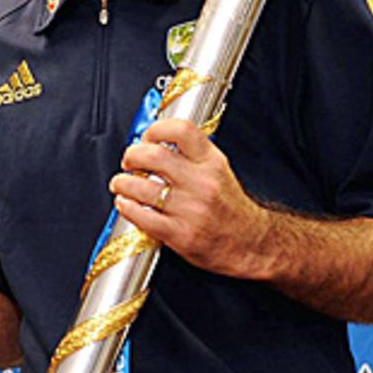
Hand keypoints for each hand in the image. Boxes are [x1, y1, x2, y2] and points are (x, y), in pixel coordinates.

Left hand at [108, 117, 269, 277]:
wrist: (252, 243)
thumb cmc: (231, 208)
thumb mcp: (219, 171)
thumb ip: (191, 155)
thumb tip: (155, 142)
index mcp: (212, 162)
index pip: (182, 130)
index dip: (156, 129)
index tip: (146, 137)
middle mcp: (201, 183)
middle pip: (154, 156)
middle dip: (132, 156)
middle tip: (129, 161)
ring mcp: (190, 209)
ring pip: (141, 187)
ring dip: (122, 183)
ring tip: (121, 184)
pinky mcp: (180, 234)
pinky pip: (141, 216)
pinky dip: (126, 207)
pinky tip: (125, 203)